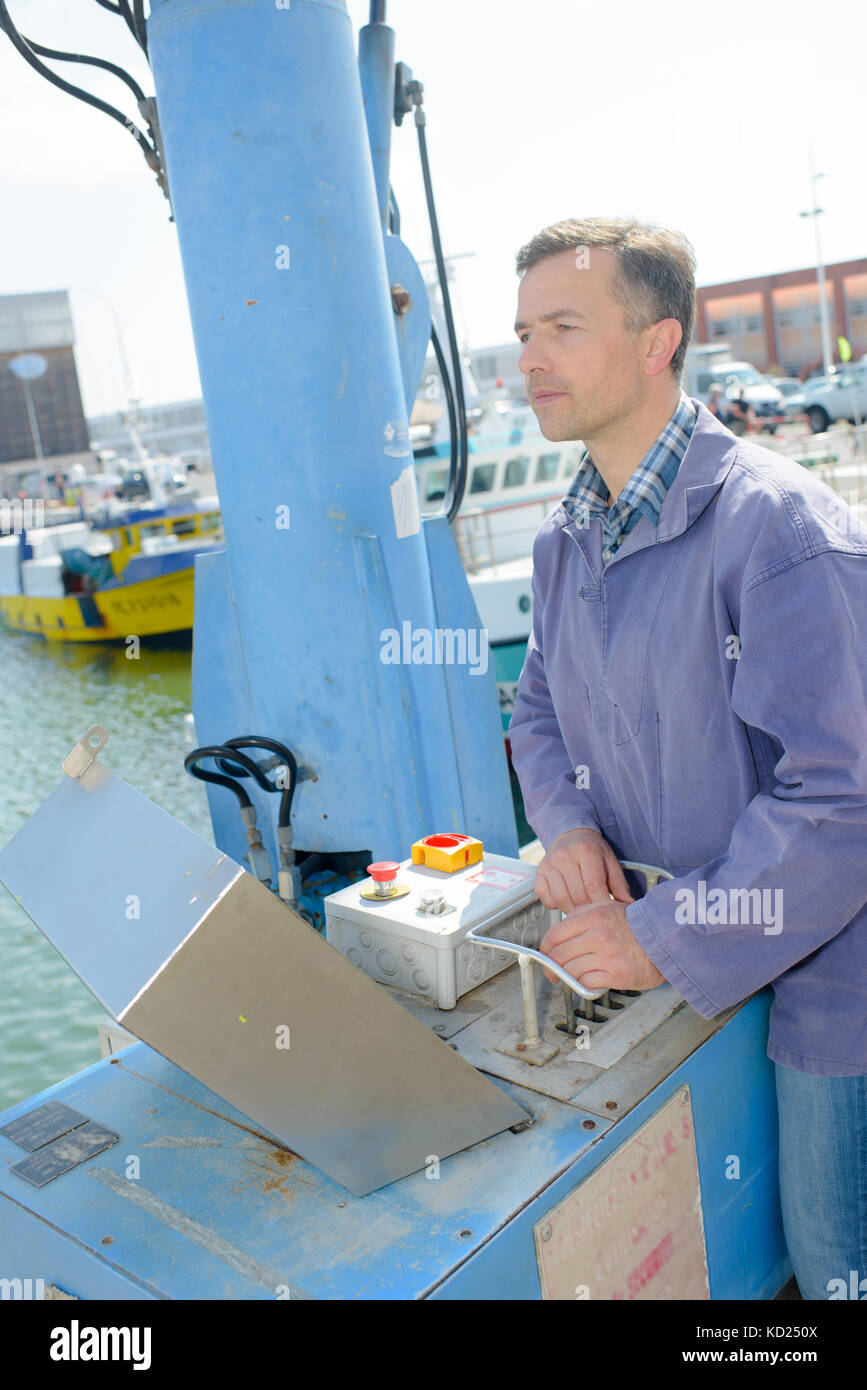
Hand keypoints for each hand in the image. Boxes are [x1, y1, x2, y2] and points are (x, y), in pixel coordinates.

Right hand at [535, 827, 631, 913]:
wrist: (570, 834)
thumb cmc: (592, 850)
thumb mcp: (610, 861)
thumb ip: (620, 884)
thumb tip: (629, 906)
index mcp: (586, 850)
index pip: (594, 886)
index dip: (601, 902)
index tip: (606, 909)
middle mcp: (565, 855)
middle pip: (578, 895)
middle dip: (589, 908)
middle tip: (594, 910)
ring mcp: (549, 864)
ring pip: (561, 898)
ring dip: (572, 909)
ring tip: (581, 908)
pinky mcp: (538, 872)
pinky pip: (545, 897)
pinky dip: (555, 904)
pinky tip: (565, 899)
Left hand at [539, 900, 666, 991]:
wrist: (664, 941)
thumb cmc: (635, 926)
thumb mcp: (606, 908)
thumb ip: (581, 916)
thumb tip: (559, 932)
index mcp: (591, 917)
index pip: (554, 936)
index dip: (545, 949)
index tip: (545, 956)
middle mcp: (597, 935)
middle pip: (558, 956)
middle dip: (552, 968)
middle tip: (553, 973)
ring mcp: (606, 956)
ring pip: (570, 971)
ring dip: (569, 977)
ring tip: (574, 977)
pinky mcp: (615, 975)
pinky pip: (587, 983)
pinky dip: (585, 984)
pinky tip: (591, 980)